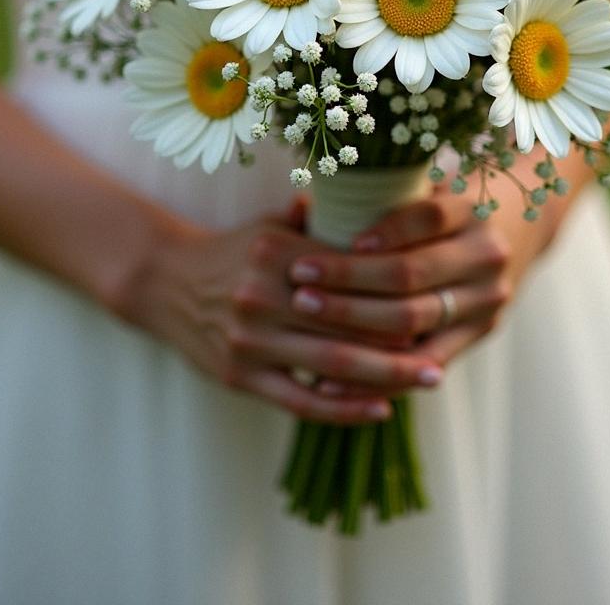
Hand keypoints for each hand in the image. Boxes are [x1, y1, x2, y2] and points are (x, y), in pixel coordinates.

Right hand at [119, 201, 443, 423]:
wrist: (165, 282)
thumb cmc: (234, 250)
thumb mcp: (270, 221)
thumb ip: (321, 216)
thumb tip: (379, 198)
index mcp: (277, 251)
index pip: (349, 273)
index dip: (394, 289)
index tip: (436, 294)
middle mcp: (262, 295)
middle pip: (347, 323)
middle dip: (400, 340)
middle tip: (444, 346)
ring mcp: (250, 340)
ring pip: (331, 365)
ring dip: (385, 377)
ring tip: (427, 379)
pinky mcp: (240, 376)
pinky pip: (300, 401)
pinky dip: (343, 410)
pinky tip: (380, 410)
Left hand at [287, 174, 566, 380]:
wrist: (513, 234)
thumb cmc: (446, 208)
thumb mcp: (429, 190)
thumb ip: (384, 197)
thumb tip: (302, 207)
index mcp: (472, 211)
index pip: (426, 218)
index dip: (383, 230)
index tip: (339, 239)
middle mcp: (485, 257)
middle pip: (412, 274)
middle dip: (350, 280)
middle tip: (300, 282)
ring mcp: (486, 301)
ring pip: (413, 320)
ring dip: (354, 323)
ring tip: (308, 316)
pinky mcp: (477, 336)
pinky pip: (421, 364)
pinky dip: (373, 374)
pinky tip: (330, 380)